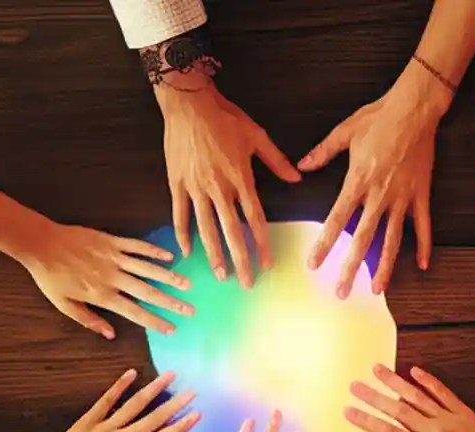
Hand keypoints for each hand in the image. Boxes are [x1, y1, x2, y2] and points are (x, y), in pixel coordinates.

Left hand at [20, 218, 194, 338]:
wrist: (42, 244)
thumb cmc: (51, 277)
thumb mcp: (65, 305)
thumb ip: (89, 320)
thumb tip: (111, 334)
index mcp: (102, 295)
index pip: (135, 312)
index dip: (155, 321)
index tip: (171, 328)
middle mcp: (113, 277)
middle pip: (148, 291)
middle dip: (171, 302)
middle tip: (190, 309)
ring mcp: (114, 257)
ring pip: (147, 268)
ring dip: (169, 276)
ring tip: (187, 284)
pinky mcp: (112, 241)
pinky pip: (137, 246)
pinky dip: (153, 250)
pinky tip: (169, 255)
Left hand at [25, 369, 200, 431]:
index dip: (181, 426)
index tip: (197, 414)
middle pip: (154, 418)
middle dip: (175, 403)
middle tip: (192, 391)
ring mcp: (105, 427)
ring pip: (134, 404)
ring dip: (154, 389)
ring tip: (170, 375)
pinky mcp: (89, 420)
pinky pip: (107, 400)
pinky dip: (119, 385)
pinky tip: (131, 373)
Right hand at [158, 84, 300, 289]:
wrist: (189, 104)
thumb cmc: (224, 117)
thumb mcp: (257, 136)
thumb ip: (277, 161)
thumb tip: (297, 178)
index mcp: (240, 178)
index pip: (254, 219)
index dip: (261, 243)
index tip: (266, 264)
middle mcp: (218, 188)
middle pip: (232, 231)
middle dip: (240, 259)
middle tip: (245, 283)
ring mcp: (195, 188)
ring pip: (206, 228)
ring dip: (214, 254)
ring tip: (220, 274)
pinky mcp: (177, 184)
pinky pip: (180, 214)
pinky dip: (183, 234)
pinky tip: (187, 252)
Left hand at [299, 62, 451, 296]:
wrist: (415, 108)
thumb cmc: (379, 117)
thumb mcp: (345, 132)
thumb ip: (322, 152)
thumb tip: (302, 165)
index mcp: (358, 181)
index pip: (336, 220)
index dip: (324, 244)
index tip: (314, 264)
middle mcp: (380, 195)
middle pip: (363, 239)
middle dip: (351, 268)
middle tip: (341, 292)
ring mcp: (403, 198)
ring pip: (392, 239)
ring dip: (384, 267)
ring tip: (376, 290)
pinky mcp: (421, 194)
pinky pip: (423, 225)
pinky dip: (424, 246)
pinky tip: (423, 266)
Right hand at [343, 364, 474, 431]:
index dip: (365, 420)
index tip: (349, 411)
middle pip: (396, 409)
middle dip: (373, 396)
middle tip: (355, 385)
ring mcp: (448, 420)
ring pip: (416, 396)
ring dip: (395, 382)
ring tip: (378, 369)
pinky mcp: (463, 414)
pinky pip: (443, 393)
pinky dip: (428, 381)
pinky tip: (415, 371)